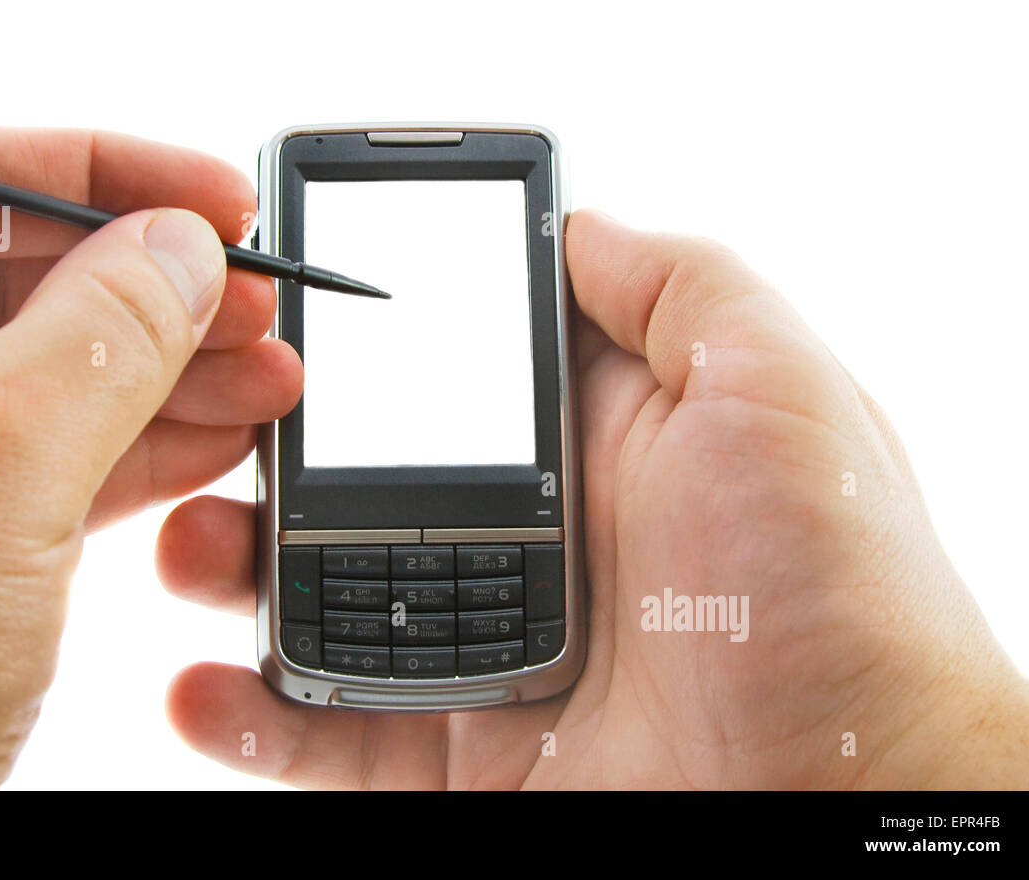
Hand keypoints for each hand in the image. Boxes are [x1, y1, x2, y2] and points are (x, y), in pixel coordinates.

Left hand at [0, 128, 302, 787]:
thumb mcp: (2, 453)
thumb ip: (112, 329)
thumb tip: (185, 248)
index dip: (116, 175)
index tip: (222, 201)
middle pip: (28, 270)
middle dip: (161, 294)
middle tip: (261, 309)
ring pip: (53, 366)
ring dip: (172, 374)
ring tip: (271, 384)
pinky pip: (52, 449)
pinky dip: (141, 446)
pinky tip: (219, 442)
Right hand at [160, 209, 1028, 788]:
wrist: (844, 802)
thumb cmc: (837, 591)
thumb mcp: (777, 391)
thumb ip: (678, 289)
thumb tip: (575, 225)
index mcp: (594, 442)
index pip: (455, 368)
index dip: (372, 337)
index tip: (285, 309)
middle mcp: (529, 533)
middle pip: (365, 477)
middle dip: (273, 451)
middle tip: (205, 426)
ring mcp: (483, 639)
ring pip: (325, 593)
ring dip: (236, 568)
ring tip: (184, 545)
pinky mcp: (458, 748)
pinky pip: (330, 729)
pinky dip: (253, 710)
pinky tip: (202, 683)